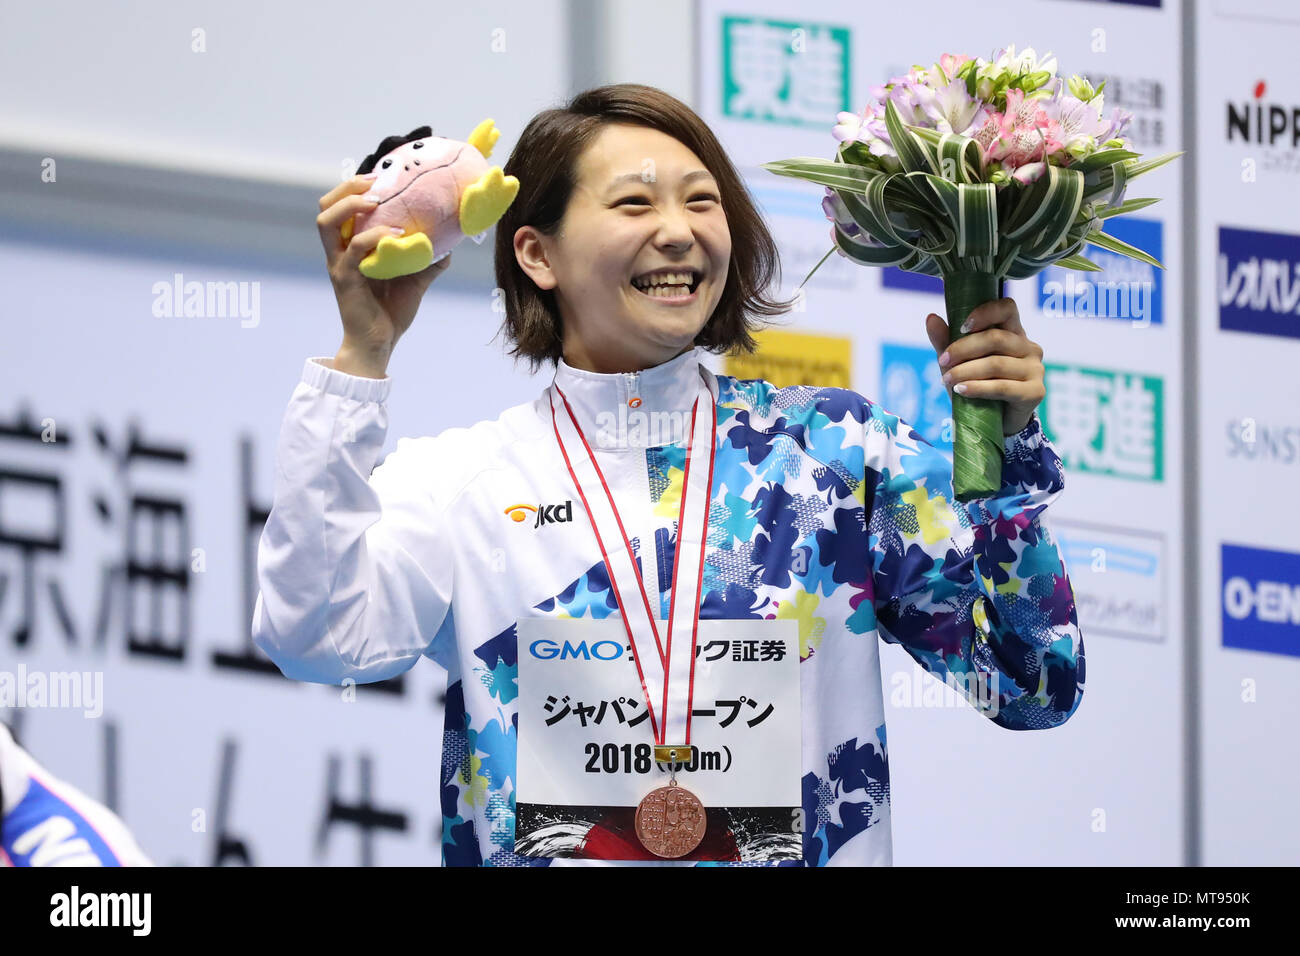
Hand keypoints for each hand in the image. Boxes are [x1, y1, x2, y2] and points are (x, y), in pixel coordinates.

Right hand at [316, 174, 451, 368]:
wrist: (379, 344)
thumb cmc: (391, 313)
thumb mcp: (414, 281)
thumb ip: (427, 262)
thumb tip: (449, 246)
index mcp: (349, 247)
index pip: (341, 207)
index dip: (354, 187)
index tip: (380, 175)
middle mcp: (338, 252)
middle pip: (325, 206)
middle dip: (346, 187)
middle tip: (374, 180)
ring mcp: (339, 264)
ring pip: (326, 221)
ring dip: (350, 204)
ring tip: (375, 199)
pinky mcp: (345, 279)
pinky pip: (354, 249)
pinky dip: (374, 237)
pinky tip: (397, 235)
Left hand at [924, 297, 1044, 435]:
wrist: (996, 424)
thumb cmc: (978, 387)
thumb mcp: (958, 363)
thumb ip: (946, 341)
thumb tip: (931, 318)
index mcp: (1014, 332)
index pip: (1007, 308)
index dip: (985, 313)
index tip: (961, 327)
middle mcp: (1029, 347)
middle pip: (996, 338)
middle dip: (963, 349)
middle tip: (943, 361)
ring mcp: (1035, 369)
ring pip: (996, 364)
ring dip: (966, 371)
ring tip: (947, 380)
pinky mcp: (1035, 392)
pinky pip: (1002, 387)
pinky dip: (978, 388)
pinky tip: (961, 390)